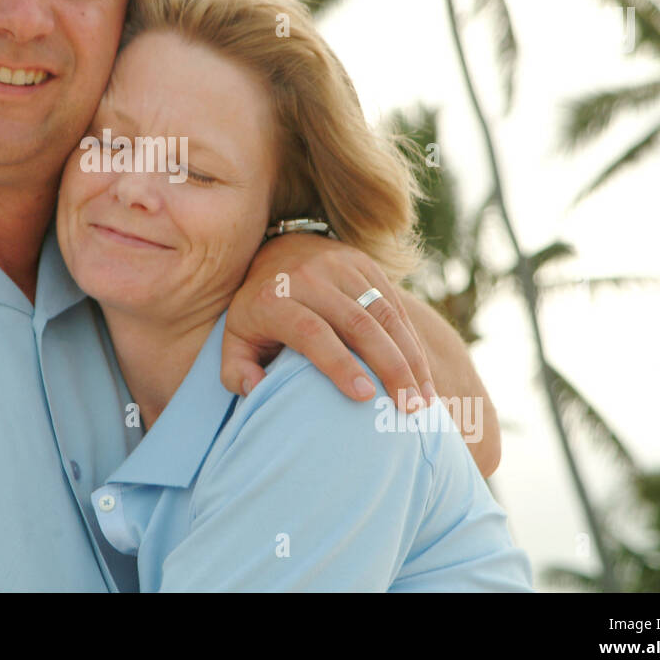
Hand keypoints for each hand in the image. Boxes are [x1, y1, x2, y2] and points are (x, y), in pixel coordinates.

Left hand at [221, 233, 435, 409]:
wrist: (273, 251)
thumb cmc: (256, 312)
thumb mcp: (235, 340)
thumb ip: (237, 371)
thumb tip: (257, 390)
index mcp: (273, 298)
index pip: (312, 331)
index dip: (339, 364)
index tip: (364, 397)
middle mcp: (308, 276)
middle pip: (357, 323)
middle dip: (389, 367)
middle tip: (409, 409)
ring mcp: (339, 265)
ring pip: (383, 313)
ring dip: (410, 357)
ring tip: (423, 398)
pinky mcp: (363, 262)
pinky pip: (393, 303)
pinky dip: (411, 340)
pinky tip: (422, 373)